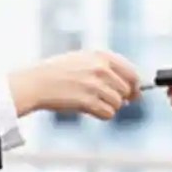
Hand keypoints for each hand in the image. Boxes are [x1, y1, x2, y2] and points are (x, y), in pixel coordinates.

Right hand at [8, 50, 140, 119]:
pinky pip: (108, 113)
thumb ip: (108, 70)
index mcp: (102, 56)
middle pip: (126, 91)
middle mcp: (101, 68)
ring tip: (92, 102)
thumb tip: (133, 92)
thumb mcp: (84, 60)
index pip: (132, 73)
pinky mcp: (88, 101)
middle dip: (120, 99)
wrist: (36, 82)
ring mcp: (95, 85)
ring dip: (109, 107)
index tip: (134, 95)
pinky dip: (102, 115)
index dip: (135, 86)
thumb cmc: (59, 73)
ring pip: (118, 104)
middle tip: (104, 100)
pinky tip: (89, 109)